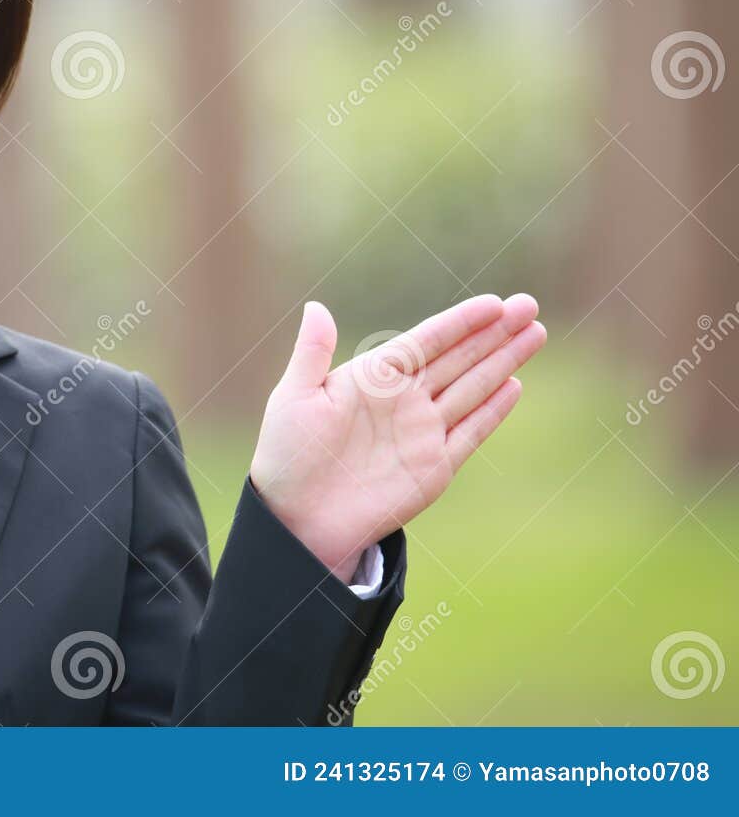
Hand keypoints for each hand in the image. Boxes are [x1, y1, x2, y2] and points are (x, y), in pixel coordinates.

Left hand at [249, 293, 546, 583]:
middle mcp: (403, 400)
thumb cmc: (288, 455)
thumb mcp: (295, 398)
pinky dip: (493, 411)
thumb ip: (312, 353)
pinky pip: (470, 432)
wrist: (298, 519)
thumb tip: (316, 307)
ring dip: (503, 362)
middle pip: (459, 358)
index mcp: (373, 377)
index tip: (494, 303)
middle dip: (495, 333)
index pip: (426, 340)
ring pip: (472, 388)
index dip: (461, 322)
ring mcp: (422, 432)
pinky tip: (514, 386)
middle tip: (528, 305)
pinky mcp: (434, 467)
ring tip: (535, 333)